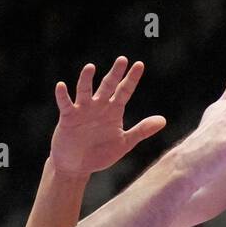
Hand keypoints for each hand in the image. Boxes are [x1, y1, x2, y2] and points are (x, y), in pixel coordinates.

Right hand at [49, 56, 166, 178]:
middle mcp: (99, 107)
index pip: (124, 91)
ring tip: (90, 67)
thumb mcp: (124, 143)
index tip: (139, 64)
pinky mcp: (68, 118)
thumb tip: (163, 120)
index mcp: (113, 111)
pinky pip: (66, 105)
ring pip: (85, 91)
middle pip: (107, 86)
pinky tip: (61, 86)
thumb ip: (142, 131)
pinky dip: (63, 96)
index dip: (131, 79)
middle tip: (122, 59)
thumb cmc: (100, 153)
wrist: (77, 166)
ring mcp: (83, 111)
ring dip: (86, 79)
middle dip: (115, 74)